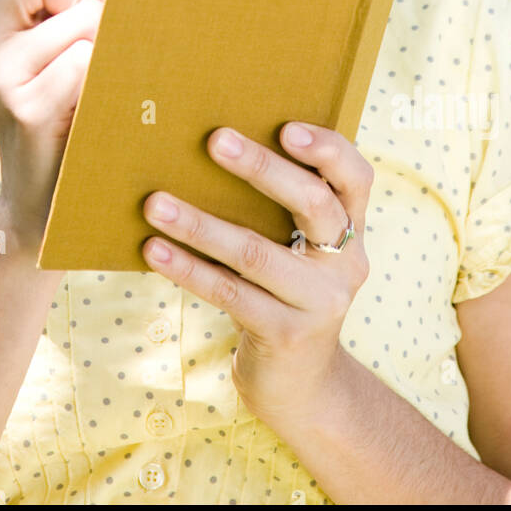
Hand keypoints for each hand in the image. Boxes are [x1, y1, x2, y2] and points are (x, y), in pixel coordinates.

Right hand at [0, 0, 111, 251]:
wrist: (43, 215)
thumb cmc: (71, 125)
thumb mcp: (62, 60)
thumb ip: (79, 8)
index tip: (85, 24)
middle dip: (106, 26)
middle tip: (93, 78)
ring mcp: (2, 76)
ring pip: (87, 25)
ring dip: (110, 58)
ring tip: (93, 99)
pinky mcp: (25, 108)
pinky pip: (86, 62)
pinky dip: (104, 85)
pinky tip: (91, 118)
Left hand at [140, 121, 371, 427]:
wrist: (300, 384)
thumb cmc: (283, 291)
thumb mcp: (297, 248)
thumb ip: (280, 206)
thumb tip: (209, 143)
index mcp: (352, 228)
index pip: (356, 177)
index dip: (328, 148)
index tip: (286, 126)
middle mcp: (345, 263)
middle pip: (312, 204)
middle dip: (260, 168)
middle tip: (213, 139)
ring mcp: (319, 303)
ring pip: (257, 252)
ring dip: (201, 223)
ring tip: (156, 202)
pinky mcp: (285, 335)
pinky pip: (229, 293)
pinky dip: (188, 268)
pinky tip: (154, 250)